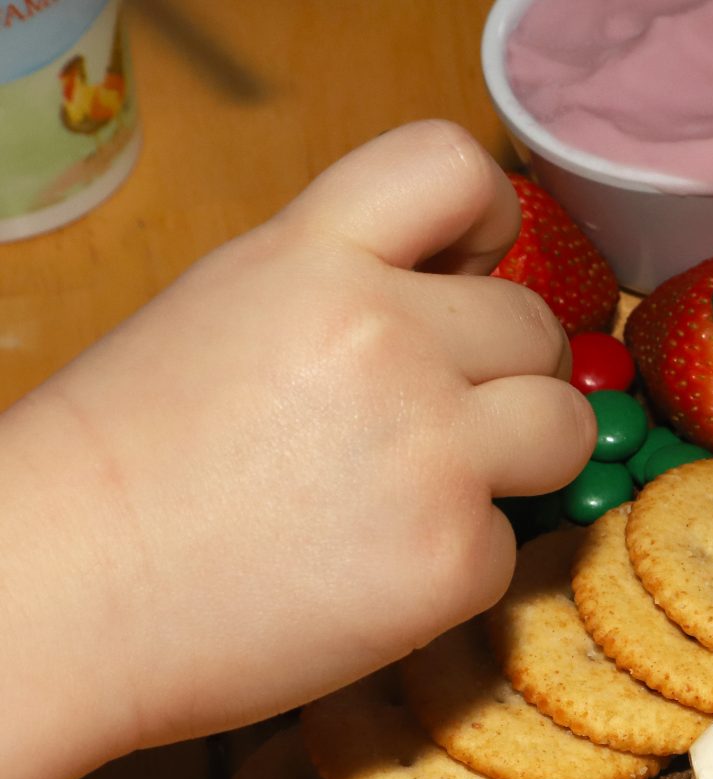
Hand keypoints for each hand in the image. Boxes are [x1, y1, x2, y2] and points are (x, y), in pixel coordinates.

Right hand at [0, 121, 591, 778]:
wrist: (66, 593)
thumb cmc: (125, 461)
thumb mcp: (226, 310)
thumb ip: (342, 287)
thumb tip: (452, 299)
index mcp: (314, 257)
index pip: (452, 168)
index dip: (487, 219)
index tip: (472, 269)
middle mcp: (389, 337)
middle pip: (535, 327)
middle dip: (505, 372)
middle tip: (432, 419)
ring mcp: (434, 450)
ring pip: (564, 428)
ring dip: (520, 459)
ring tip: (423, 490)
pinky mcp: (456, 557)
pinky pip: (510, 545)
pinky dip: (455, 566)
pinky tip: (366, 571)